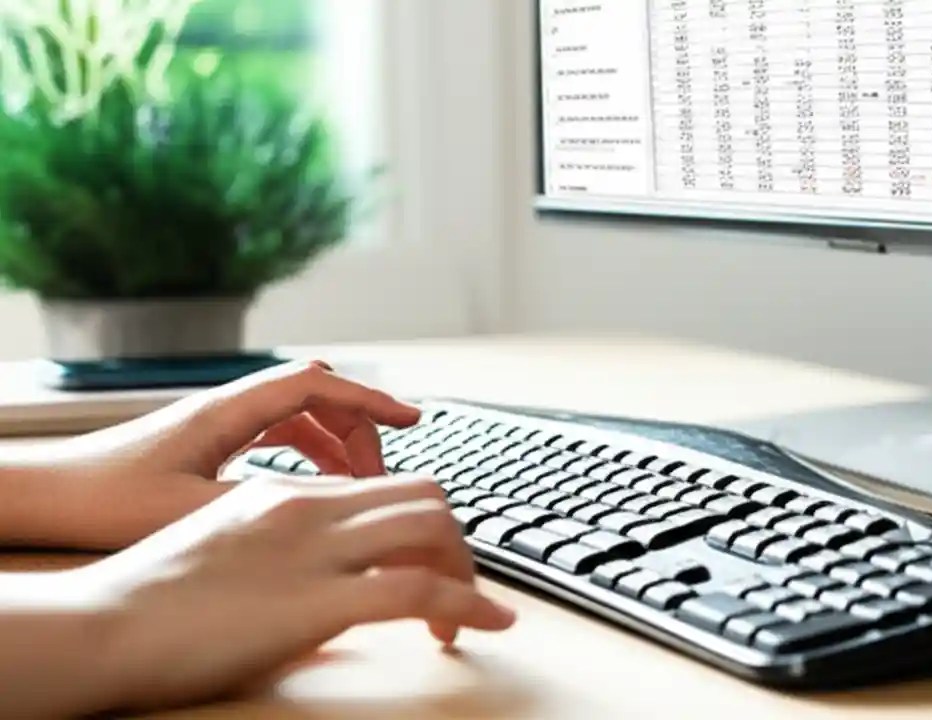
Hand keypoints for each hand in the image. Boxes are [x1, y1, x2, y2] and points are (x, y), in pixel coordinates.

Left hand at [20, 360, 421, 550]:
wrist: (46, 495)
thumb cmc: (105, 499)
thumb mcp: (197, 508)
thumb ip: (268, 501)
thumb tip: (333, 502)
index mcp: (229, 411)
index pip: (318, 386)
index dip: (371, 400)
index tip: (412, 418)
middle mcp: (228, 408)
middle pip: (316, 398)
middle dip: (360, 428)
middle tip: (381, 471)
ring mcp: (218, 423)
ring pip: (298, 416)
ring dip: (335, 442)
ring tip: (356, 482)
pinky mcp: (208, 442)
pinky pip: (277, 434)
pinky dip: (308, 452)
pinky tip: (312, 485)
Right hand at [81, 474, 514, 714]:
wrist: (104, 624)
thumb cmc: (151, 601)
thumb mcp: (228, 555)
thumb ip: (284, 561)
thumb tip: (334, 602)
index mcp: (287, 496)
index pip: (386, 488)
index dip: (426, 525)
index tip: (437, 562)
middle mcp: (311, 509)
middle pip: (424, 497)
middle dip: (458, 541)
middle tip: (460, 588)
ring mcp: (317, 548)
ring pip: (432, 528)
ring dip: (467, 571)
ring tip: (469, 615)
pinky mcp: (320, 598)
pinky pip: (421, 588)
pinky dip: (471, 604)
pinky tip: (490, 624)